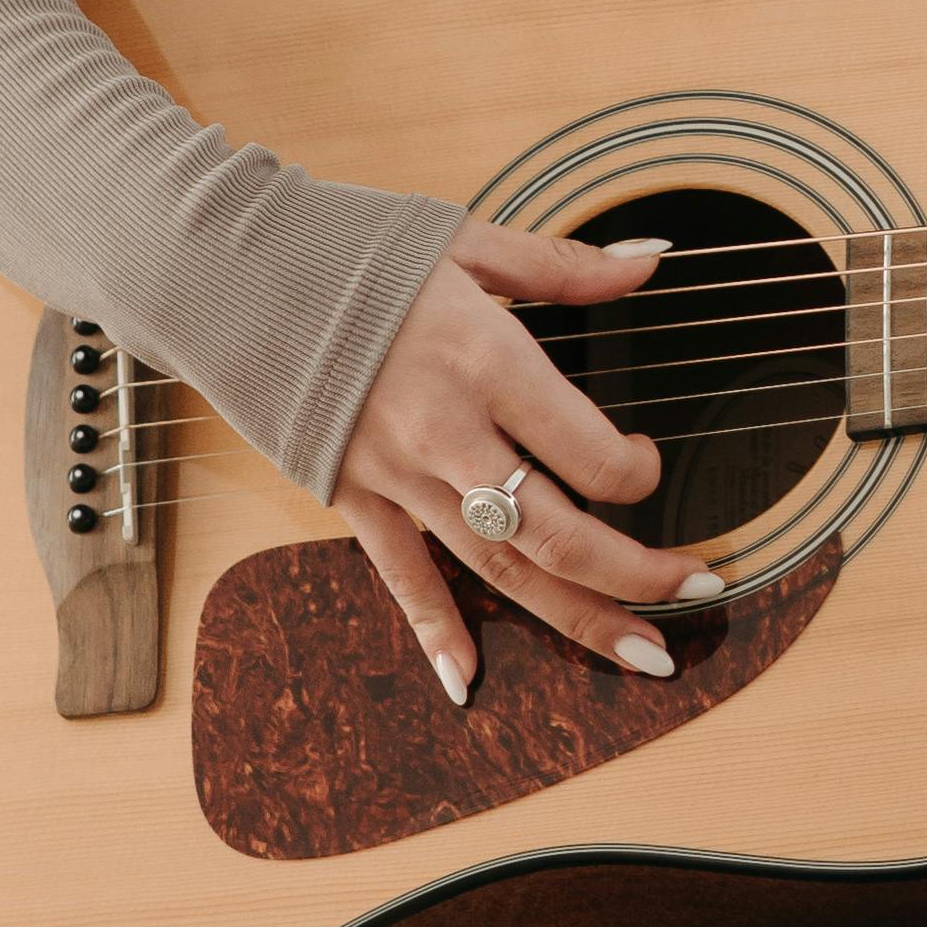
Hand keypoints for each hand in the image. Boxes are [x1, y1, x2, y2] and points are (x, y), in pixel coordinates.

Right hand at [331, 219, 722, 709]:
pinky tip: (466, 685)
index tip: (645, 465)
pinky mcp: (352, 495)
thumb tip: (649, 261)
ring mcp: (397, 474)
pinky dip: (435, 632)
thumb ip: (564, 266)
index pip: (587, 451)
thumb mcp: (468, 242)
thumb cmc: (352, 250)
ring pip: (497, 568)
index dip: (636, 472)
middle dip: (637, 572)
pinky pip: (401, 576)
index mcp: (486, 361)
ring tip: (642, 655)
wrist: (227, 270)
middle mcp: (446, 432)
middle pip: (557, 531)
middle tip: (698, 586)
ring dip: (575, 617)